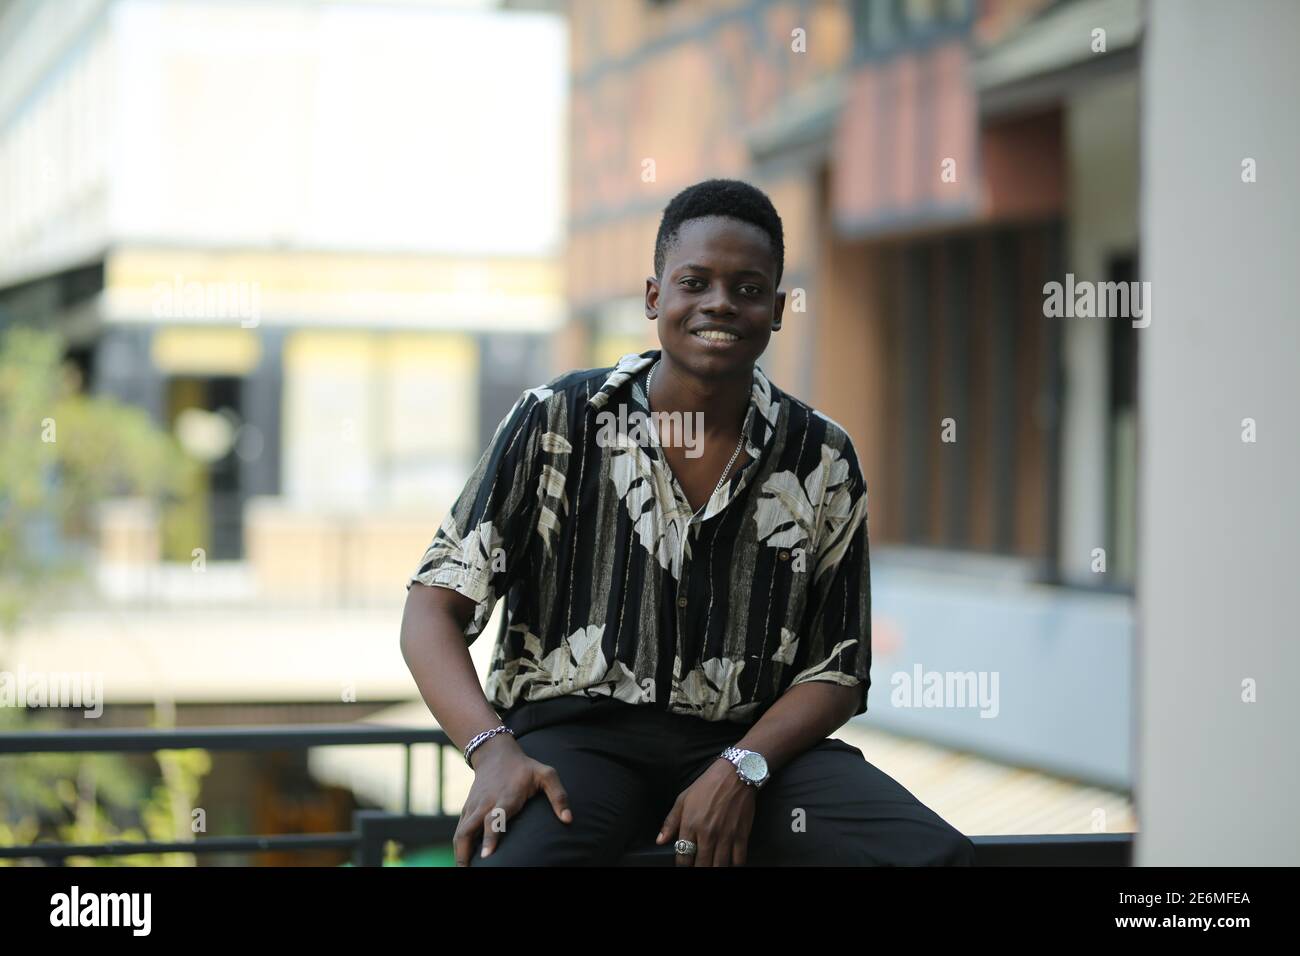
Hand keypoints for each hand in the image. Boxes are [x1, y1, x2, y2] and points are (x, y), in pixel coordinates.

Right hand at [453, 738, 572, 865]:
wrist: (495, 754)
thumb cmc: (525, 768)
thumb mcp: (546, 775)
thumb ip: (558, 796)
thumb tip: (568, 819)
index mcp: (506, 797)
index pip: (494, 819)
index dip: (490, 837)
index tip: (487, 856)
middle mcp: (486, 803)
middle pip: (469, 829)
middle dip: (465, 852)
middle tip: (469, 871)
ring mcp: (474, 806)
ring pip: (460, 832)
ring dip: (460, 853)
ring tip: (464, 869)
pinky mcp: (467, 808)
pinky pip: (459, 830)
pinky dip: (459, 845)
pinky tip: (464, 859)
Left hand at [655, 758, 756, 866]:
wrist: (735, 774)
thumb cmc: (707, 785)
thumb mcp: (683, 799)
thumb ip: (670, 822)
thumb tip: (660, 840)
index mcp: (690, 824)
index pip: (683, 856)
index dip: (682, 865)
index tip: (684, 865)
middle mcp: (707, 833)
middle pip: (701, 865)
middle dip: (698, 869)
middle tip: (698, 866)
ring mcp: (725, 836)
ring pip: (719, 866)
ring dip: (714, 869)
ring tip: (711, 866)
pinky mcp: (741, 835)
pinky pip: (738, 860)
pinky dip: (734, 865)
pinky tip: (729, 863)